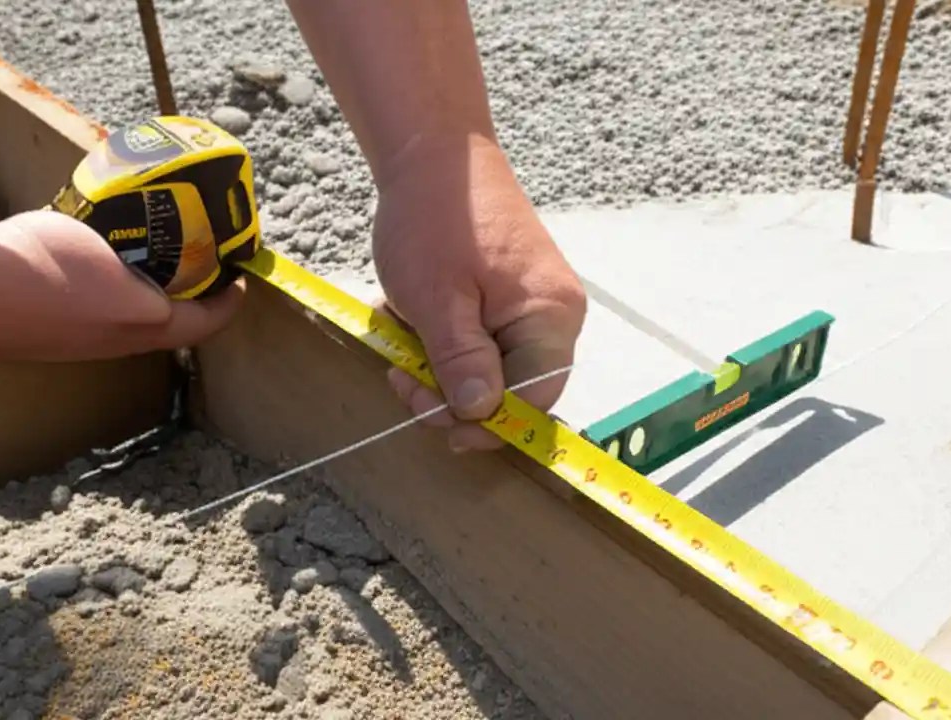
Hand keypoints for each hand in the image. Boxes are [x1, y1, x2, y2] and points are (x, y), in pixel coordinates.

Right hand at [0, 210, 244, 360]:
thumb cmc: (44, 272)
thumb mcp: (113, 254)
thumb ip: (140, 257)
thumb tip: (153, 241)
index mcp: (143, 325)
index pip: (205, 323)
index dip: (228, 301)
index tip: (239, 277)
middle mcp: (114, 342)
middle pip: (168, 321)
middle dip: (186, 291)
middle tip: (191, 255)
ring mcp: (77, 341)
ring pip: (126, 314)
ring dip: (142, 288)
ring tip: (139, 246)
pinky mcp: (45, 331)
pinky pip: (87, 308)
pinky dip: (100, 283)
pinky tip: (83, 251)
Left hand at [369, 135, 586, 451]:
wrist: (434, 155)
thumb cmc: (437, 219)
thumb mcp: (438, 302)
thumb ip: (461, 363)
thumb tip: (480, 414)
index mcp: (550, 319)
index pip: (533, 400)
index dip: (487, 425)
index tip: (439, 425)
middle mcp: (553, 317)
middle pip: (509, 389)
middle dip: (449, 390)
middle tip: (400, 373)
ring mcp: (530, 306)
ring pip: (485, 368)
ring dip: (434, 363)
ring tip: (398, 330)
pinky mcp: (505, 298)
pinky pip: (475, 340)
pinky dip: (438, 338)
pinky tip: (409, 315)